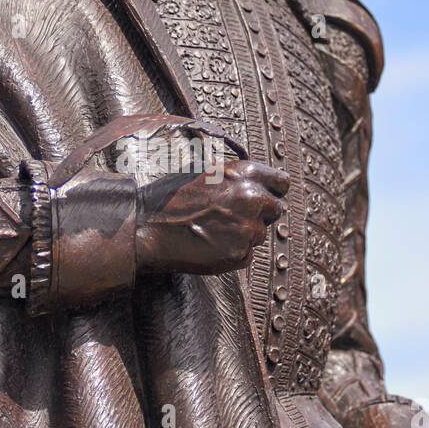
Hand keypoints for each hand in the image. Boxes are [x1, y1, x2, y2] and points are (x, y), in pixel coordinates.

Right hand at [135, 159, 289, 275]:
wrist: (147, 228)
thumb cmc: (169, 198)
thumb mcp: (203, 172)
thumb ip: (233, 177)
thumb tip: (251, 183)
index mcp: (244, 173)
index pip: (281, 181)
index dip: (274, 190)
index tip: (269, 195)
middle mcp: (252, 199)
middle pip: (276, 209)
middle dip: (261, 213)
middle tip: (236, 217)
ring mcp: (248, 229)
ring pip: (260, 234)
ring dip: (243, 234)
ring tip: (213, 230)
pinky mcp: (240, 254)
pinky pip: (246, 254)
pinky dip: (233, 252)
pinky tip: (209, 245)